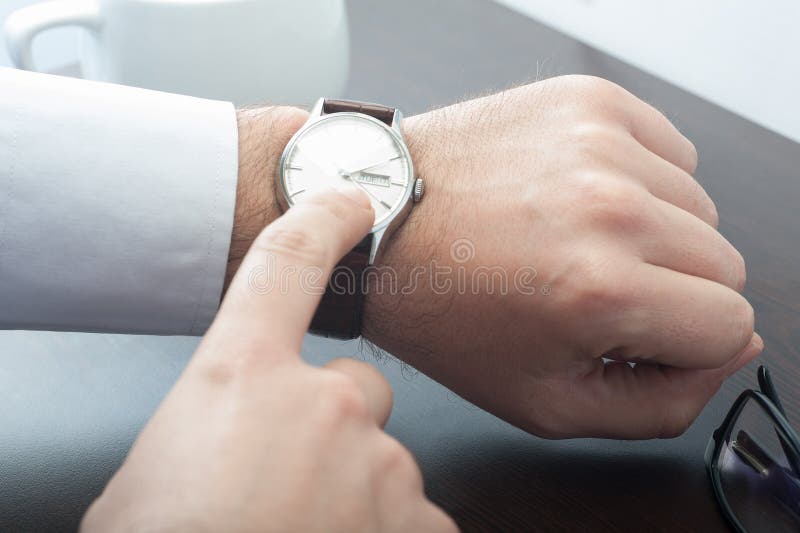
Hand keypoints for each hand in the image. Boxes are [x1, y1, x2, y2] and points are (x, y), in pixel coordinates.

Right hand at [81, 189, 456, 532]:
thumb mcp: (152, 476)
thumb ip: (208, 432)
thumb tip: (227, 440)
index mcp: (242, 377)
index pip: (287, 263)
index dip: (320, 220)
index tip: (347, 198)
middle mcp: (325, 406)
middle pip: (353, 390)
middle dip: (329, 428)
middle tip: (284, 484)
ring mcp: (381, 466)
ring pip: (383, 459)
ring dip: (353, 491)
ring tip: (298, 532)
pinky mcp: (418, 525)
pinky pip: (411, 516)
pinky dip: (383, 532)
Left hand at [364, 75, 762, 438]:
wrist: (381, 226)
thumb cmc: (444, 310)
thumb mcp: (544, 401)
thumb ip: (659, 403)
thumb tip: (730, 352)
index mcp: (600, 290)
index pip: (731, 326)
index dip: (685, 344)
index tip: (633, 335)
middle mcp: (609, 207)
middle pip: (725, 265)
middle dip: (671, 291)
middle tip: (594, 289)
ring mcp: (600, 143)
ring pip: (699, 207)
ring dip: (653, 233)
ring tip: (575, 241)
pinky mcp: (588, 101)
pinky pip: (668, 152)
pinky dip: (638, 180)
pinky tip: (576, 198)